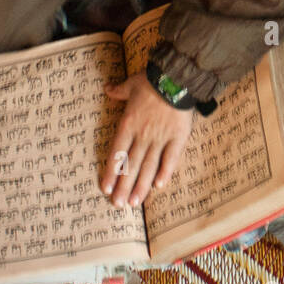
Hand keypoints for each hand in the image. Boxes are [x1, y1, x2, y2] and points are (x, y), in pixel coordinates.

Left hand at [100, 74, 192, 206]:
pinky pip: (171, 158)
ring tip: (134, 202)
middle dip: (124, 187)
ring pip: (149, 166)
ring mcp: (161, 138)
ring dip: (141, 185)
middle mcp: (142, 136)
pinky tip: (159, 186)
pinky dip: (165, 172)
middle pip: (131, 165)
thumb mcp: (131, 84)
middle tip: (118, 205)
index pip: (117, 154)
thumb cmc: (152, 81)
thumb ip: (118, 91)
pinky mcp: (178, 137)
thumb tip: (107, 88)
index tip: (106, 189)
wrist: (175, 78)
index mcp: (128, 125)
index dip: (111, 173)